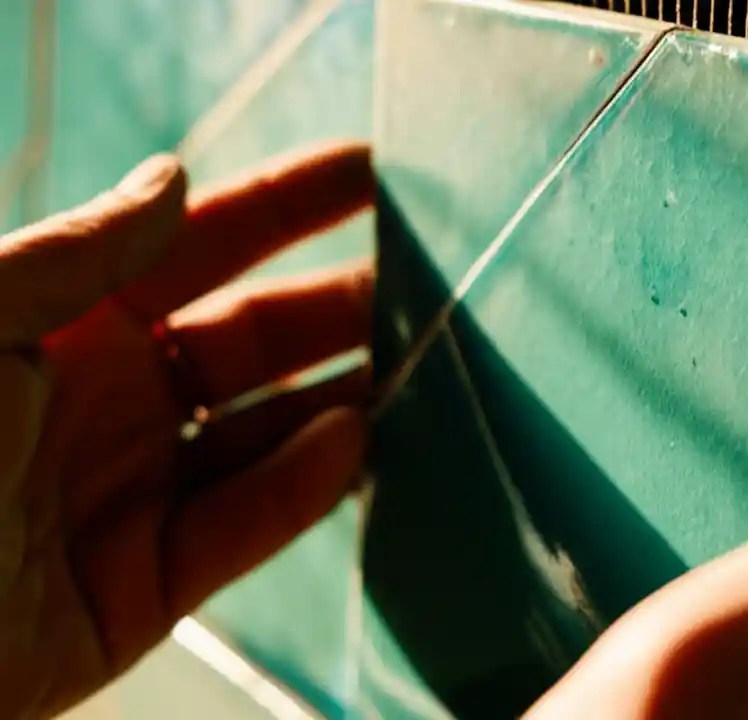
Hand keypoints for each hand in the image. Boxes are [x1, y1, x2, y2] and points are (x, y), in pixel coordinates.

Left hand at [0, 142, 373, 717]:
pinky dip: (304, 484)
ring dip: (345, 395)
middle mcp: (115, 402)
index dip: (283, 207)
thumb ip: (79, 253)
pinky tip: (356, 443)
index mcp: (69, 327)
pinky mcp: (149, 585)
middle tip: (430, 284)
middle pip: (255, 341)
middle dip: (340, 306)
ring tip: (422, 365)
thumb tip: (174, 178)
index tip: (370, 172)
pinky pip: (244, 523)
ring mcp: (138, 491)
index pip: (200, 248)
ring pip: (269, 432)